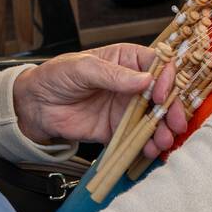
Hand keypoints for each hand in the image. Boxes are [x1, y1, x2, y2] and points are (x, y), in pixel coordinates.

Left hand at [13, 44, 187, 156]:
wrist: (36, 106)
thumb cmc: (57, 76)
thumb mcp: (83, 68)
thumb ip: (113, 75)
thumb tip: (144, 79)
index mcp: (127, 60)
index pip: (159, 65)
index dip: (167, 79)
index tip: (163, 95)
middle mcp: (133, 83)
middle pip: (164, 95)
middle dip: (173, 110)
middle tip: (175, 124)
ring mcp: (128, 107)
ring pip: (155, 118)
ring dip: (163, 131)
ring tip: (162, 142)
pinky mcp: (119, 129)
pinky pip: (139, 137)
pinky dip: (149, 146)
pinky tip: (151, 151)